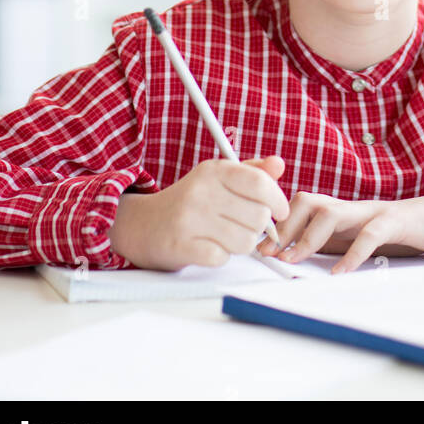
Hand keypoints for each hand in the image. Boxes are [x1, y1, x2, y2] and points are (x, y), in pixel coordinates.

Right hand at [108, 155, 290, 270]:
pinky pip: (222, 258)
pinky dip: (221, 257)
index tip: (280, 211)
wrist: (143, 225)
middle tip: (243, 225)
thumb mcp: (219, 178)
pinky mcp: (181, 245)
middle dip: (257, 226)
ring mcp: (189, 219)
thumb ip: (252, 172)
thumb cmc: (190, 201)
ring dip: (240, 244)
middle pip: (258, 216)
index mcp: (213, 170)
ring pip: (244, 241)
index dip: (277, 200)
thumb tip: (280, 165)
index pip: (260, 183)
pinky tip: (209, 247)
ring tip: (225, 236)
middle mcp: (201, 191)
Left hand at [257, 187, 423, 275]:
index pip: (301, 205)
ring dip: (308, 237)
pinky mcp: (396, 221)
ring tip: (294, 260)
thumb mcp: (362, 238)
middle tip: (272, 254)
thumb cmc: (402, 231)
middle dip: (286, 227)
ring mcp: (373, 210)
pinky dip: (353, 253)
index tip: (261, 248)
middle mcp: (353, 206)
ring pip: (332, 212)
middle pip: (309, 201)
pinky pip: (370, 234)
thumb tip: (301, 262)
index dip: (279, 223)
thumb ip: (337, 244)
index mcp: (344, 211)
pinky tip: (340, 272)